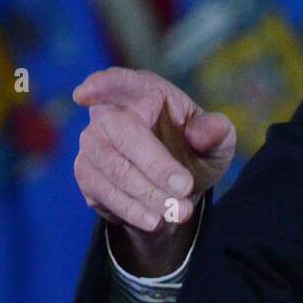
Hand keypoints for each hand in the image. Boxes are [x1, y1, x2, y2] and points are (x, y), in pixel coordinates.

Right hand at [72, 67, 236, 275]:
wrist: (177, 189)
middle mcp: (111, 115)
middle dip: (156, 165)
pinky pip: (106, 193)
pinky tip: (156, 220)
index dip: (103, 85)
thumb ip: (217, 132)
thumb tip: (206, 130)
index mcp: (145, 93)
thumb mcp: (217, 143)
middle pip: (124, 134)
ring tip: (181, 212)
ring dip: (149, 194)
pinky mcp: (87, 175)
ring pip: (116, 169)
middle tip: (185, 189)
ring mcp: (94, 145)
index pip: (120, 82)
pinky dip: (133, 210)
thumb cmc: (195, 150)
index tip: (84, 94)